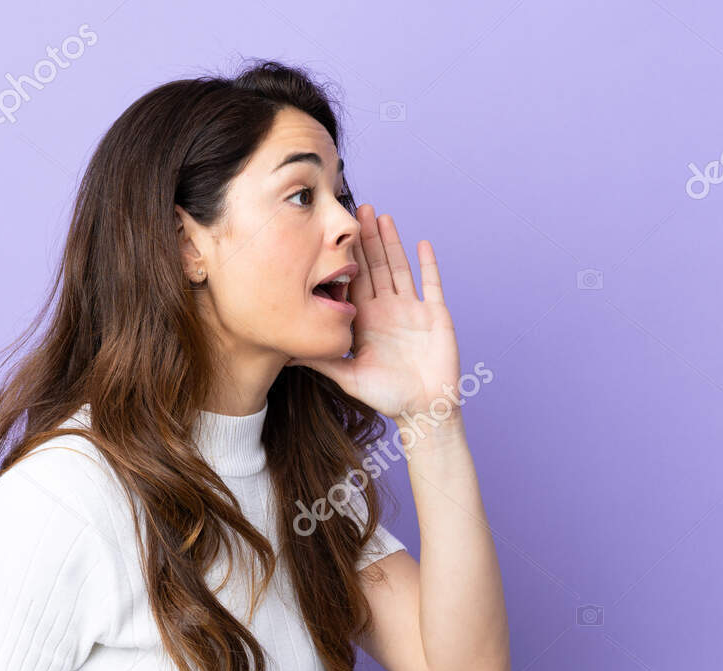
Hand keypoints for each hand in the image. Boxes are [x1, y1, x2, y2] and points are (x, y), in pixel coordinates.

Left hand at [287, 205, 460, 419]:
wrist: (424, 410)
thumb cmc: (388, 397)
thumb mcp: (348, 376)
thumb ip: (322, 361)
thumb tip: (286, 355)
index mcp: (367, 320)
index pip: (354, 281)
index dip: (346, 257)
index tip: (335, 233)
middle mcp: (388, 310)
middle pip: (376, 266)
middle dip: (366, 238)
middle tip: (357, 207)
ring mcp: (412, 310)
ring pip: (400, 268)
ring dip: (391, 242)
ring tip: (381, 216)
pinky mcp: (436, 315)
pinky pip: (431, 284)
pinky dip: (427, 264)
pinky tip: (421, 242)